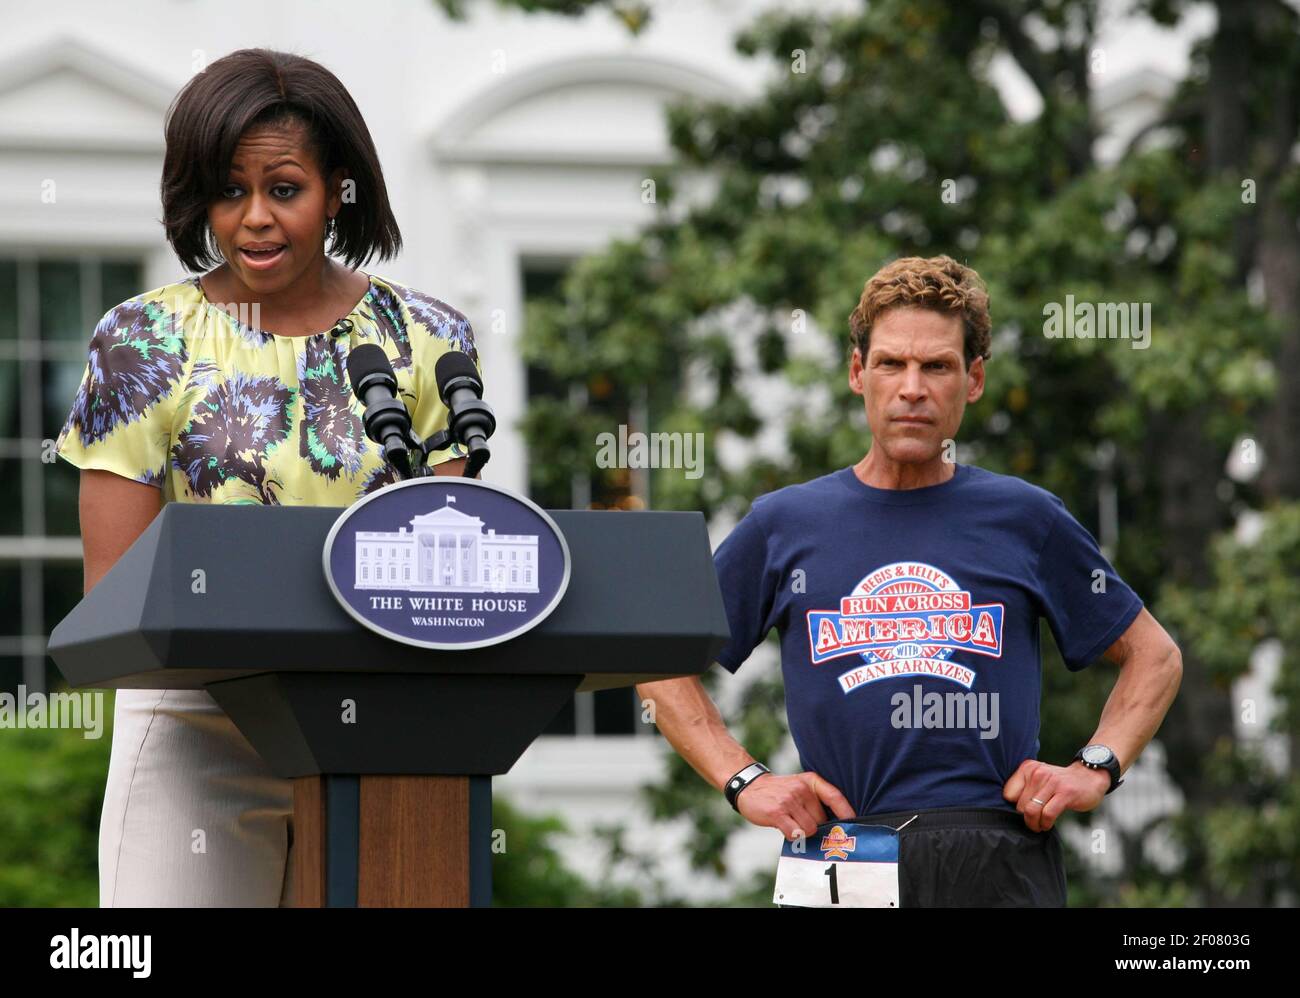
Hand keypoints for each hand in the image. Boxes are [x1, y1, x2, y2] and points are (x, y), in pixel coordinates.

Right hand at [735, 771, 854, 839]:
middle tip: (801, 822)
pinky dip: (792, 836)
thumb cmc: (779, 792)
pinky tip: (783, 826)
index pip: (835, 796)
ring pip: (809, 830)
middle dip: (814, 826)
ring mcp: (789, 800)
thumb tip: (834, 826)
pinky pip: (795, 834)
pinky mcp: (777, 813)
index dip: (846, 812)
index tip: (854, 823)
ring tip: (791, 822)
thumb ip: (815, 801)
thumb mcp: (799, 787)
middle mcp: (801, 789)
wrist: (749, 786)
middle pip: (821, 820)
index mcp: (810, 781)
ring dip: (802, 832)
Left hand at [1003, 759, 1110, 831]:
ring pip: (1031, 810)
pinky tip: (1047, 825)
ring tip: (1039, 826)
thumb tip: (1008, 809)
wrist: (1089, 776)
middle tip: (1034, 822)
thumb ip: (1024, 787)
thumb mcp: (1039, 777)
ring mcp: (1052, 782)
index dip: (1014, 807)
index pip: (1008, 794)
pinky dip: (1046, 824)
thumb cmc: (1060, 782)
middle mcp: (1037, 773)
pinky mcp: (1065, 793)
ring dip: (1034, 824)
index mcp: (1027, 768)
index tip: (1023, 812)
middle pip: (1019, 805)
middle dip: (1026, 818)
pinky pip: (1048, 814)